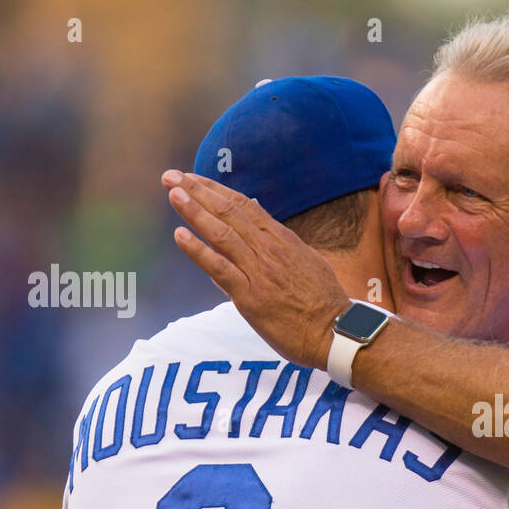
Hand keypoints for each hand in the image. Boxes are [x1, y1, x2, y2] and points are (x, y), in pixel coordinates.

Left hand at [162, 170, 350, 366]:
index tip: (193, 178)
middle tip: (171, 176)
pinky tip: (180, 235)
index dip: (216, 189)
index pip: (244, 206)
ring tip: (173, 193)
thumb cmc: (324, 303)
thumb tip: (256, 235)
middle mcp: (269, 249)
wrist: (337, 332)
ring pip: (222, 233)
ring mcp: (259, 271)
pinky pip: (220, 268)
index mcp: (282, 240)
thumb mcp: (307, 264)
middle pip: (229, 212)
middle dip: (197, 191)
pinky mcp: (251, 296)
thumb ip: (279, 249)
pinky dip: (198, 251)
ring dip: (194, 211)